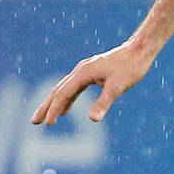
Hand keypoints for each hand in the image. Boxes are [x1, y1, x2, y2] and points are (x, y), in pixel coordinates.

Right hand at [31, 38, 154, 125]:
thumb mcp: (118, 86)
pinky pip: (74, 88)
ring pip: (65, 89)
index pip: (63, 94)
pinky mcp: (92, 72)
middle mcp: (80, 70)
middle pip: (58, 90)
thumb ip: (104, 102)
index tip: (47, 124)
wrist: (140, 50)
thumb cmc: (131, 67)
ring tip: (47, 118)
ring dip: (55, 104)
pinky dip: (68, 99)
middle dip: (46, 107)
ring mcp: (85, 71)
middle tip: (34, 121)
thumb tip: (93, 119)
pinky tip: (67, 109)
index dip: (54, 109)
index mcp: (83, 73)